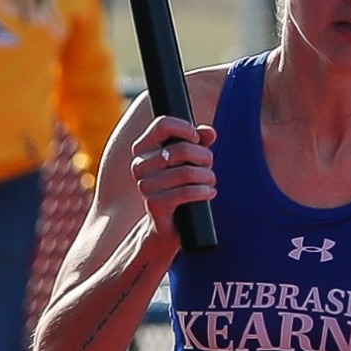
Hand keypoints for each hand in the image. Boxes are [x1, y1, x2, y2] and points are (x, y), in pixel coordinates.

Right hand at [130, 116, 215, 244]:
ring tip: (210, 182)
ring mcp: (145, 185)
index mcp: (143, 149)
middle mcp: (139, 165)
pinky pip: (186, 192)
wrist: (170, 225)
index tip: (198, 139)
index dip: (185, 129)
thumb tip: (209, 132)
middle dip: (204, 157)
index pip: (162, 125)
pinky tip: (210, 193)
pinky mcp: (154, 204)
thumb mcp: (191, 161)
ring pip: (187, 172)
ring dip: (207, 177)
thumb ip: (199, 142)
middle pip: (180, 149)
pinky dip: (204, 192)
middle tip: (209, 167)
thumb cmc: (181, 186)